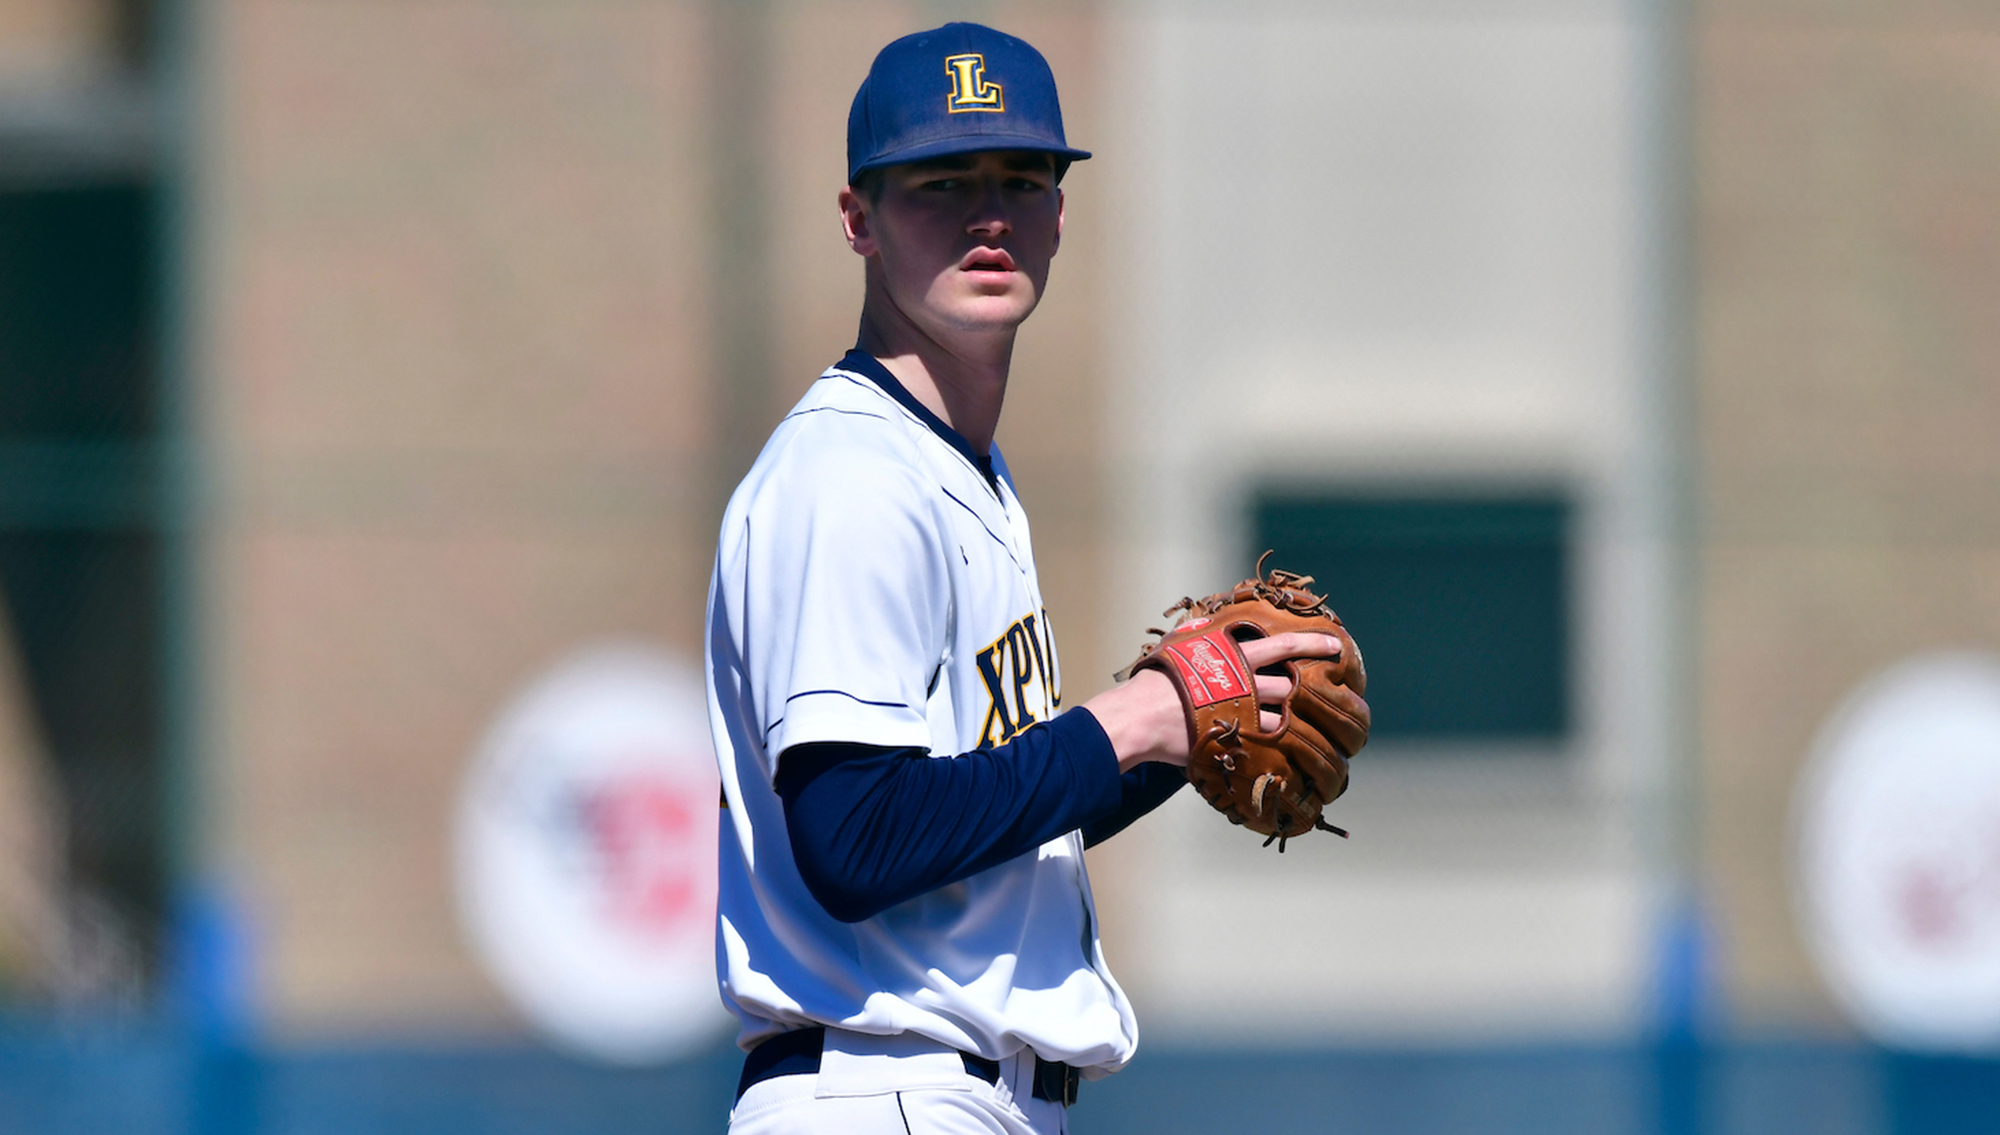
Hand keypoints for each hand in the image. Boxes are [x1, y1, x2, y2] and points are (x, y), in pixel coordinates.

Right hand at [1081, 631, 1341, 770]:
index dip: (1312, 643)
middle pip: (1290, 683)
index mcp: (1235, 656)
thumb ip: (1199, 634)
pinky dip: (1275, 740)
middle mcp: (1246, 682)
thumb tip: (1209, 621)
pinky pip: (1267, 741)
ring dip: (1290, 717)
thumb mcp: (1179, 646)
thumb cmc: (1157, 679)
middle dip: (1304, 686)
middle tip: (1318, 690)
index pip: (1283, 645)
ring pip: (1284, 714)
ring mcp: (1244, 712)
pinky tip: (1281, 745)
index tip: (1335, 644)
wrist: (1142, 717)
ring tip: (1297, 721)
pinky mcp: (1237, 739)